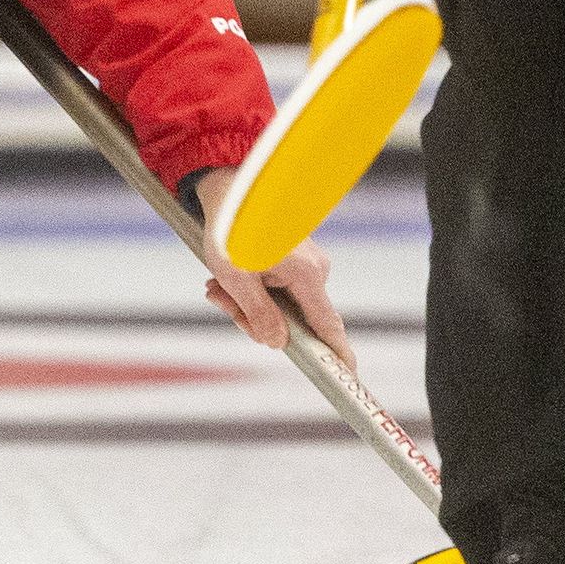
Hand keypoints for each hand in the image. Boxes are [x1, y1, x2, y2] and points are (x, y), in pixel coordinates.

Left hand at [189, 196, 356, 369]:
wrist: (227, 186)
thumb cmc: (230, 227)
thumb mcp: (236, 277)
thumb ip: (258, 314)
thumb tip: (277, 343)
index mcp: (307, 275)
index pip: (328, 326)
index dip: (337, 355)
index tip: (349, 377)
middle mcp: (314, 270)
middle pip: (293, 319)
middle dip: (254, 317)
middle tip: (220, 300)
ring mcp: (305, 263)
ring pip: (279, 304)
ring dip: (245, 301)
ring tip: (215, 284)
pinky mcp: (293, 258)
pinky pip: (276, 287)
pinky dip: (250, 288)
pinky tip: (224, 279)